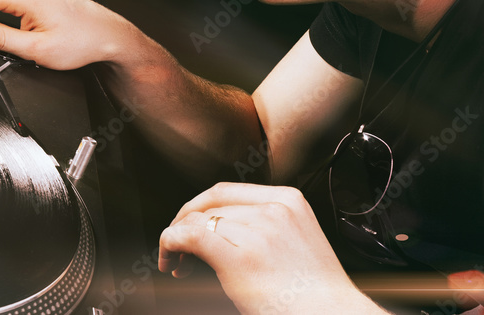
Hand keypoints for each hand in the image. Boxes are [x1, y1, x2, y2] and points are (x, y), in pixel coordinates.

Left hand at [159, 182, 383, 314]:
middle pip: (209, 206)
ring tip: (176, 262)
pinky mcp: (242, 256)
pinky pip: (191, 236)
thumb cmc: (313, 292)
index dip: (196, 207)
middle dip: (184, 224)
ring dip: (176, 239)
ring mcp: (259, 231)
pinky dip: (171, 244)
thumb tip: (216, 225)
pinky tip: (170, 260)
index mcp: (288, 199)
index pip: (224, 191)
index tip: (185, 224)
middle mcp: (274, 209)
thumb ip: (261, 225)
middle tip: (176, 248)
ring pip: (197, 220)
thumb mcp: (293, 240)